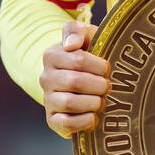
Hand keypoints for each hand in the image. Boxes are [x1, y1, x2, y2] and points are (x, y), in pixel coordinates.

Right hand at [41, 20, 110, 137]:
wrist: (83, 80)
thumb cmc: (89, 55)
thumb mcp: (86, 36)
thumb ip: (76, 31)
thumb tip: (71, 44)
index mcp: (52, 55)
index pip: (79, 60)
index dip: (99, 66)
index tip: (107, 68)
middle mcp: (46, 77)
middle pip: (75, 82)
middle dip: (98, 85)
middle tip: (108, 86)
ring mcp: (48, 99)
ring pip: (69, 103)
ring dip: (92, 103)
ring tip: (101, 100)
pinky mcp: (52, 119)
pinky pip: (65, 123)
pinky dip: (83, 121)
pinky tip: (94, 116)